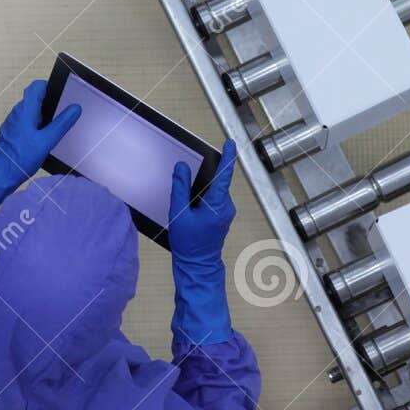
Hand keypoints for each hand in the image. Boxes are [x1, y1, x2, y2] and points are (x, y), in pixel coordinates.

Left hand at [0, 80, 80, 188]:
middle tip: (61, 116)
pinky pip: (26, 123)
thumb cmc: (20, 157)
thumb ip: (61, 124)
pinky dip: (36, 127)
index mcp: (26, 109)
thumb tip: (75, 108)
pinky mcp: (13, 132)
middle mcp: (18, 112)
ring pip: (31, 112)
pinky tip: (42, 140)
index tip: (61, 97)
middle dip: (49, 105)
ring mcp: (14, 122)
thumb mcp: (46, 141)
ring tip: (53, 131)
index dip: (50, 87)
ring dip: (43, 117)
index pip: (37, 86)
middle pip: (35, 99)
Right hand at [169, 140, 237, 265]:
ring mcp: (226, 212)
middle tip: (192, 178)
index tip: (230, 143)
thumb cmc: (189, 244)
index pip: (225, 176)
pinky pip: (215, 199)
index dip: (228, 157)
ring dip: (203, 189)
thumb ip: (180, 188)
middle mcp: (226, 207)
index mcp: (217, 204)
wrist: (197, 266)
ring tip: (188, 202)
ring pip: (215, 191)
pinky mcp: (222, 217)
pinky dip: (204, 197)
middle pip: (218, 182)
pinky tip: (192, 207)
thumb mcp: (179, 213)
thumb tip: (181, 168)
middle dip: (206, 176)